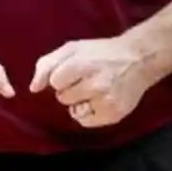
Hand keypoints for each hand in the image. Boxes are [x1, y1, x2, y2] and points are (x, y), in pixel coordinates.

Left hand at [29, 37, 152, 127]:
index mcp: (83, 63)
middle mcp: (96, 84)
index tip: (74, 70)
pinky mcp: (114, 114)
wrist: (138, 59)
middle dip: (70, 89)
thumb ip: (48, 64)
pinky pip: (86, 121)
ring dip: (78, 102)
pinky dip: (88, 113)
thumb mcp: (73, 49)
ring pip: (73, 111)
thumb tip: (33, 88)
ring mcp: (106, 101)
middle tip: (86, 79)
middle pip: (63, 98)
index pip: (55, 82)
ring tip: (93, 89)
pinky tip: (98, 100)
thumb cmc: (101, 52)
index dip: (62, 76)